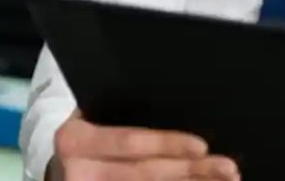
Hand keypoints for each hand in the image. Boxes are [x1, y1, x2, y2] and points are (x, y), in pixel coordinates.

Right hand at [49, 110, 239, 180]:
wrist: (58, 171)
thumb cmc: (87, 137)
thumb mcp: (92, 120)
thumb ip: (121, 117)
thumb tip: (181, 112)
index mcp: (76, 139)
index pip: (129, 142)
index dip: (167, 144)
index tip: (202, 147)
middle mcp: (77, 172)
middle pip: (143, 173)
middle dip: (190, 171)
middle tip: (226, 168)